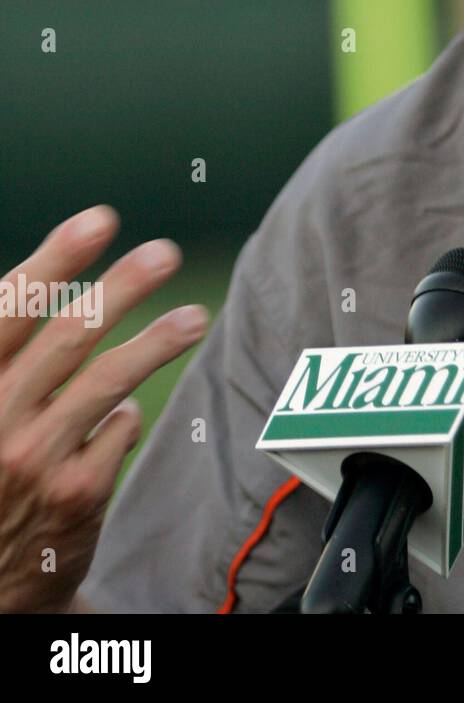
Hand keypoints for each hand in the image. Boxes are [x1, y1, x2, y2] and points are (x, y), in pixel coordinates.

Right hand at [0, 207, 208, 612]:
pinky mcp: (74, 494)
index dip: (55, 259)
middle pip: (67, 336)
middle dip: (122, 287)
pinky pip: (120, 429)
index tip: (100, 218)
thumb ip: (14, 355)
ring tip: (196, 318)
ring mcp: (32, 460)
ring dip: (156, 342)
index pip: (7, 311)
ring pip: (107, 380)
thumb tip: (53, 275)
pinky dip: (125, 417)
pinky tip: (117, 422)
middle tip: (165, 252)